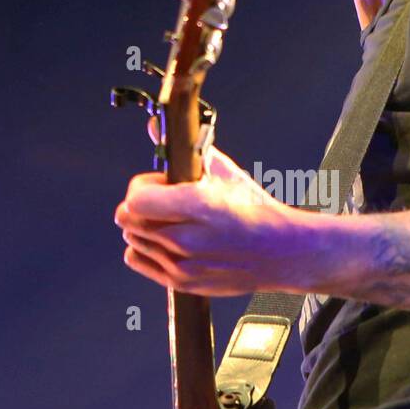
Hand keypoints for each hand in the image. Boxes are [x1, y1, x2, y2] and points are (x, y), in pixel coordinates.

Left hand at [114, 145, 309, 296]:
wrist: (281, 252)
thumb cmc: (256, 211)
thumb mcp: (226, 172)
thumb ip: (187, 150)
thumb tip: (155, 126)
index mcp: (196, 206)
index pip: (135, 199)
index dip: (143, 187)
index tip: (159, 183)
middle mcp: (185, 239)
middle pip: (128, 219)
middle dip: (141, 205)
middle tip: (163, 202)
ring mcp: (181, 265)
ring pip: (132, 239)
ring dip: (144, 226)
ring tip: (172, 222)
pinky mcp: (181, 283)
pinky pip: (137, 260)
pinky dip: (144, 248)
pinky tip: (167, 241)